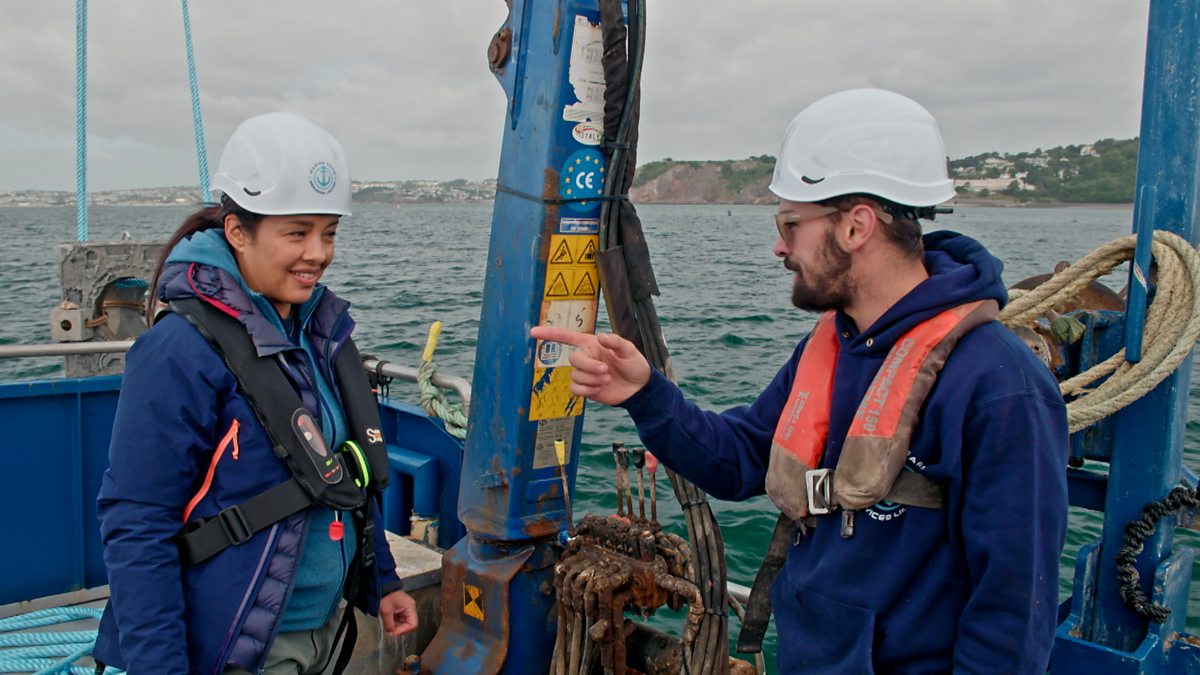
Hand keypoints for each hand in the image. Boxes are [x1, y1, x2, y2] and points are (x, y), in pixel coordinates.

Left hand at [380, 590, 417, 636]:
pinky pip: (400, 619)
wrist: (381, 587)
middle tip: (390, 630)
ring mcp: (406, 609)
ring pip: (404, 623)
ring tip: (388, 625)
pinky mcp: (401, 609)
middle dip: (399, 629)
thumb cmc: (386, 596)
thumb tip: (391, 633)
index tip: (394, 632)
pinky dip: (394, 622)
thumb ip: (389, 625)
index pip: (413, 624)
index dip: (404, 630)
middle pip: (409, 624)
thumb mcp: (386, 612)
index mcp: (410, 607)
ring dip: (396, 626)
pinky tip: (388, 621)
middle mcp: (410, 608)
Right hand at [529, 327, 650, 405]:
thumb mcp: (630, 350)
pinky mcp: (586, 388)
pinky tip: (599, 389)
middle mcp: (586, 357)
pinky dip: (586, 389)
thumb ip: (616, 341)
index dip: (549, 334)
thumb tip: (600, 337)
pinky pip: (575, 389)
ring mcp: (585, 373)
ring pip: (575, 375)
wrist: (639, 388)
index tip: (533, 331)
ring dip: (592, 379)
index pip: (567, 337)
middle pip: (573, 359)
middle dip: (589, 366)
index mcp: (592, 344)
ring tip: (608, 379)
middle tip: (606, 370)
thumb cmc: (635, 365)